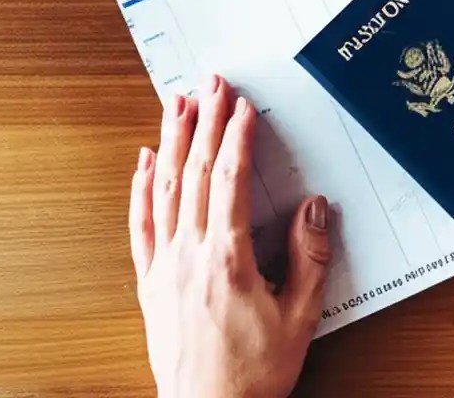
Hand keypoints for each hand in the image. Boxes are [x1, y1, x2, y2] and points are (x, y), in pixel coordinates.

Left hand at [128, 75, 330, 397]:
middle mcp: (189, 256)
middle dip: (205, 123)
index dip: (237, 138)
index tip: (243, 107)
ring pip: (163, 190)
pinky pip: (140, 226)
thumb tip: (314, 209)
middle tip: (211, 84)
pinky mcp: (150, 284)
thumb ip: (308, 260)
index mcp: (227, 260)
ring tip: (177, 105)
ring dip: (171, 142)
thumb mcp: (299, 318)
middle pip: (195, 174)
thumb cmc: (252, 373)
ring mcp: (164, 268)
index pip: (230, 182)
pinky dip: (140, 189)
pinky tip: (145, 162)